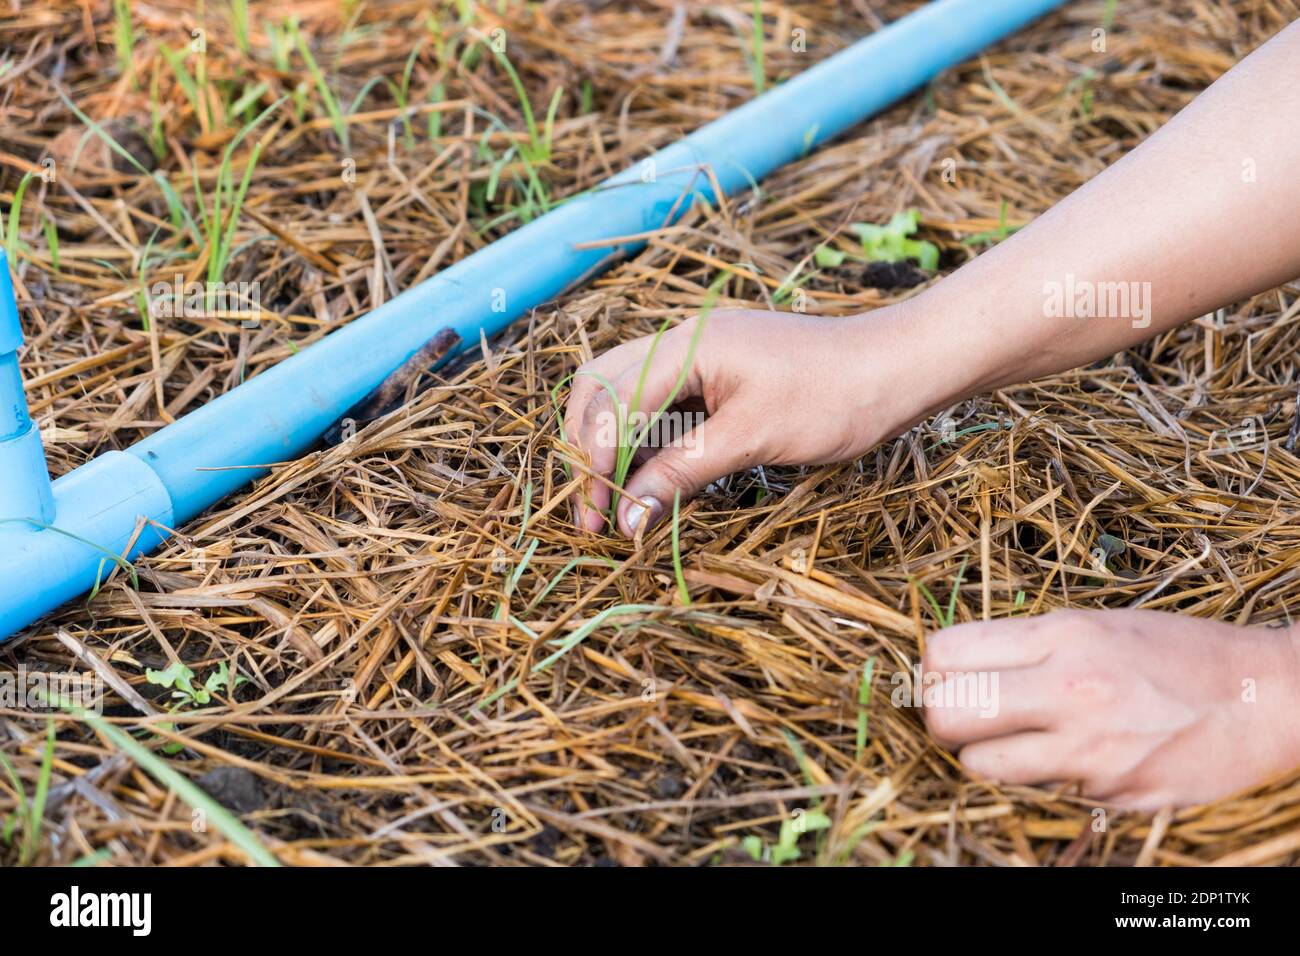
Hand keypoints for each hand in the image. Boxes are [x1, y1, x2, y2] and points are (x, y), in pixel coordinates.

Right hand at [563, 303, 936, 535]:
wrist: (899, 365)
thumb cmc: (835, 396)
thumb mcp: (752, 439)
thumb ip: (682, 473)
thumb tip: (628, 519)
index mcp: (686, 345)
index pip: (612, 405)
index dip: (597, 466)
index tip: (600, 520)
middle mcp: (681, 338)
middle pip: (600, 388)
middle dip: (588, 450)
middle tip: (595, 513)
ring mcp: (698, 351)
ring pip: (624, 392)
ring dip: (612, 444)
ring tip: (616, 500)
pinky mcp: (716, 370)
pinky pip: (660, 399)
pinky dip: (646, 438)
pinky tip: (653, 477)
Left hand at [922, 608, 1299, 809]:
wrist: (1269, 697)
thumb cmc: (1175, 653)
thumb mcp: (1094, 624)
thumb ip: (1024, 645)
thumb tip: (950, 668)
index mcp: (1062, 636)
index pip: (945, 653)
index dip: (933, 666)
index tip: (946, 672)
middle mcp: (1070, 691)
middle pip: (945, 715)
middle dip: (942, 716)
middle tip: (963, 713)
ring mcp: (1090, 751)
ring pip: (980, 766)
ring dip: (986, 755)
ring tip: (1019, 736)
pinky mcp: (1110, 795)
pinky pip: (1041, 790)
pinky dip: (1045, 777)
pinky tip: (1082, 753)